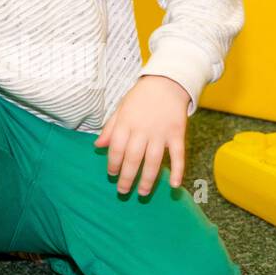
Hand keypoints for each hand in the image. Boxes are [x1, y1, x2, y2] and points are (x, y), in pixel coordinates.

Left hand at [93, 75, 189, 196]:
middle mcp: (142, 129)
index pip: (116, 148)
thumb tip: (98, 146)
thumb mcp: (121, 108)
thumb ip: (110, 128)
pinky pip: (178, 155)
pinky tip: (175, 185)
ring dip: (148, 179)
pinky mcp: (177, 133)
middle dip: (127, 177)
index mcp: (126, 123)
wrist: (167, 81)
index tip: (112, 174)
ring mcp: (161, 132)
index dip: (112, 163)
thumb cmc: (141, 96)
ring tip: (142, 193)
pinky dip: (178, 170)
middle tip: (123, 191)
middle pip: (133, 158)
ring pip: (153, 160)